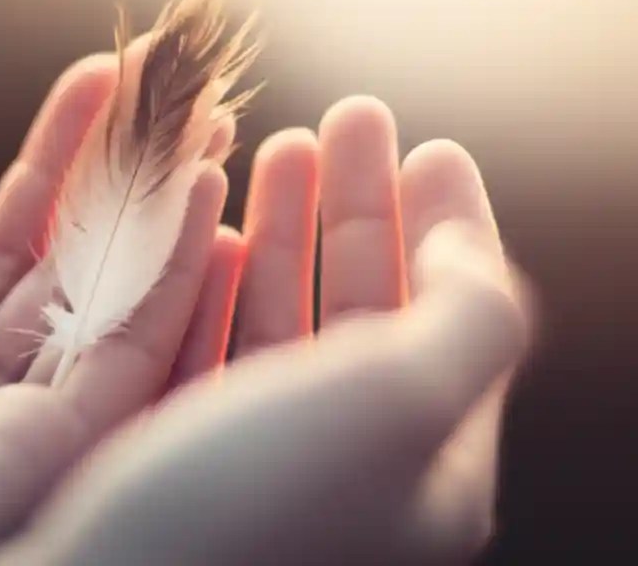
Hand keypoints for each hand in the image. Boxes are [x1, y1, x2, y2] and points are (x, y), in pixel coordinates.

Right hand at [0, 97, 534, 564]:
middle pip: (364, 309)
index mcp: (421, 471)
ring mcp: (247, 465)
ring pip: (280, 320)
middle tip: (345, 120)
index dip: (452, 227)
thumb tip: (468, 254)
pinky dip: (211, 278)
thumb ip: (469, 319)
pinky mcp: (168, 458)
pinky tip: (210, 232)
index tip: (431, 148)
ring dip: (283, 228)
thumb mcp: (398, 406)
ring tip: (272, 149)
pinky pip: (206, 347)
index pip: (459, 325)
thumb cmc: (242, 516)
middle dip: (358, 207)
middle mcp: (337, 470)